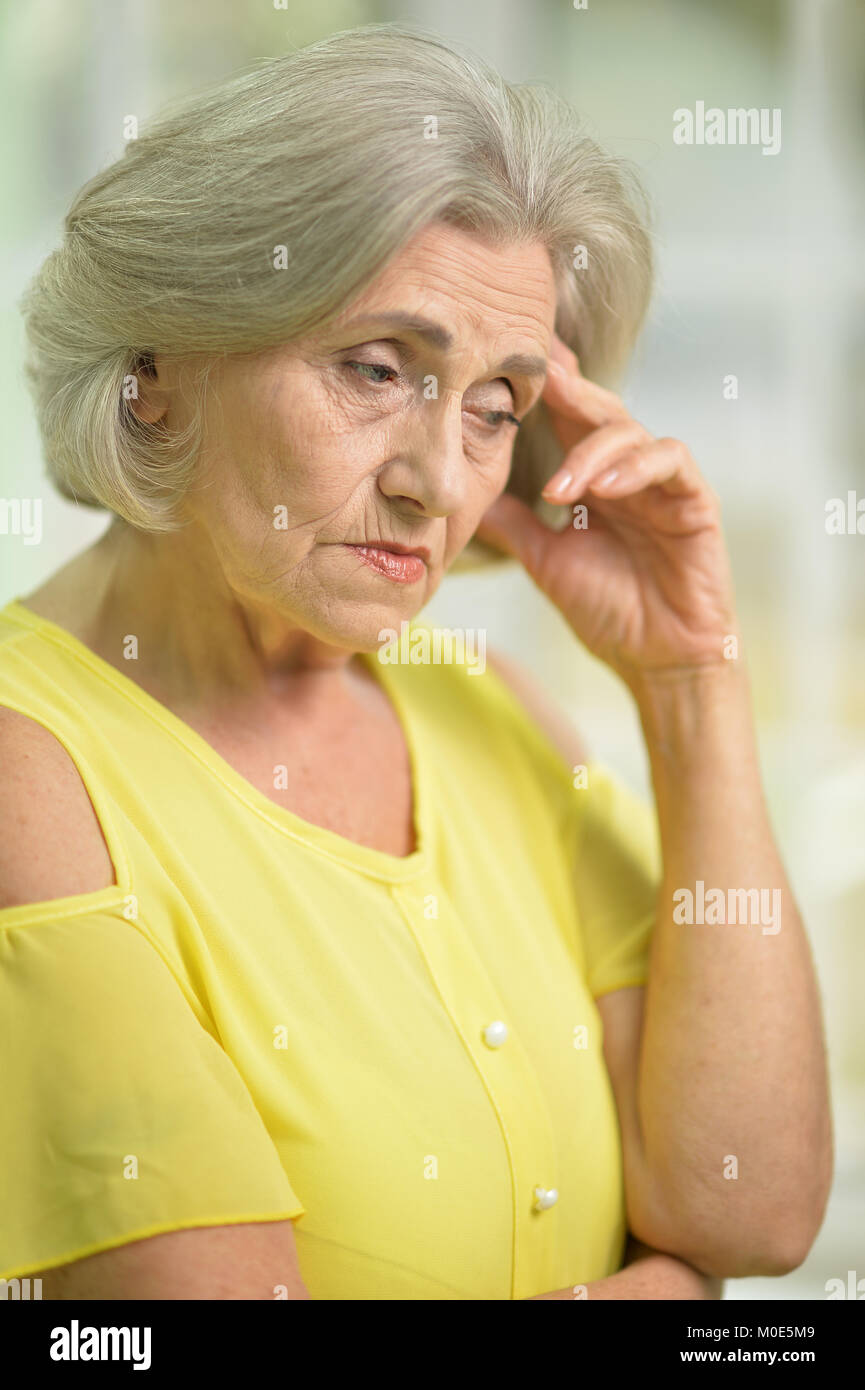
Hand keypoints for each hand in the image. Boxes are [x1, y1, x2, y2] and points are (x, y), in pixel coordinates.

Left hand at [475, 335, 738, 688]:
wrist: (657, 662)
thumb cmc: (610, 611)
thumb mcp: (545, 561)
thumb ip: (511, 524)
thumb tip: (461, 499)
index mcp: (596, 479)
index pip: (571, 417)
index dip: (549, 386)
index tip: (513, 361)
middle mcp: (630, 472)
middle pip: (601, 409)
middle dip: (569, 390)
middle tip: (536, 376)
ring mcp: (666, 484)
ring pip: (632, 433)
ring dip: (592, 452)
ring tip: (559, 485)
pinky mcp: (696, 501)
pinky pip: (672, 462)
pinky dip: (637, 467)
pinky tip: (604, 488)